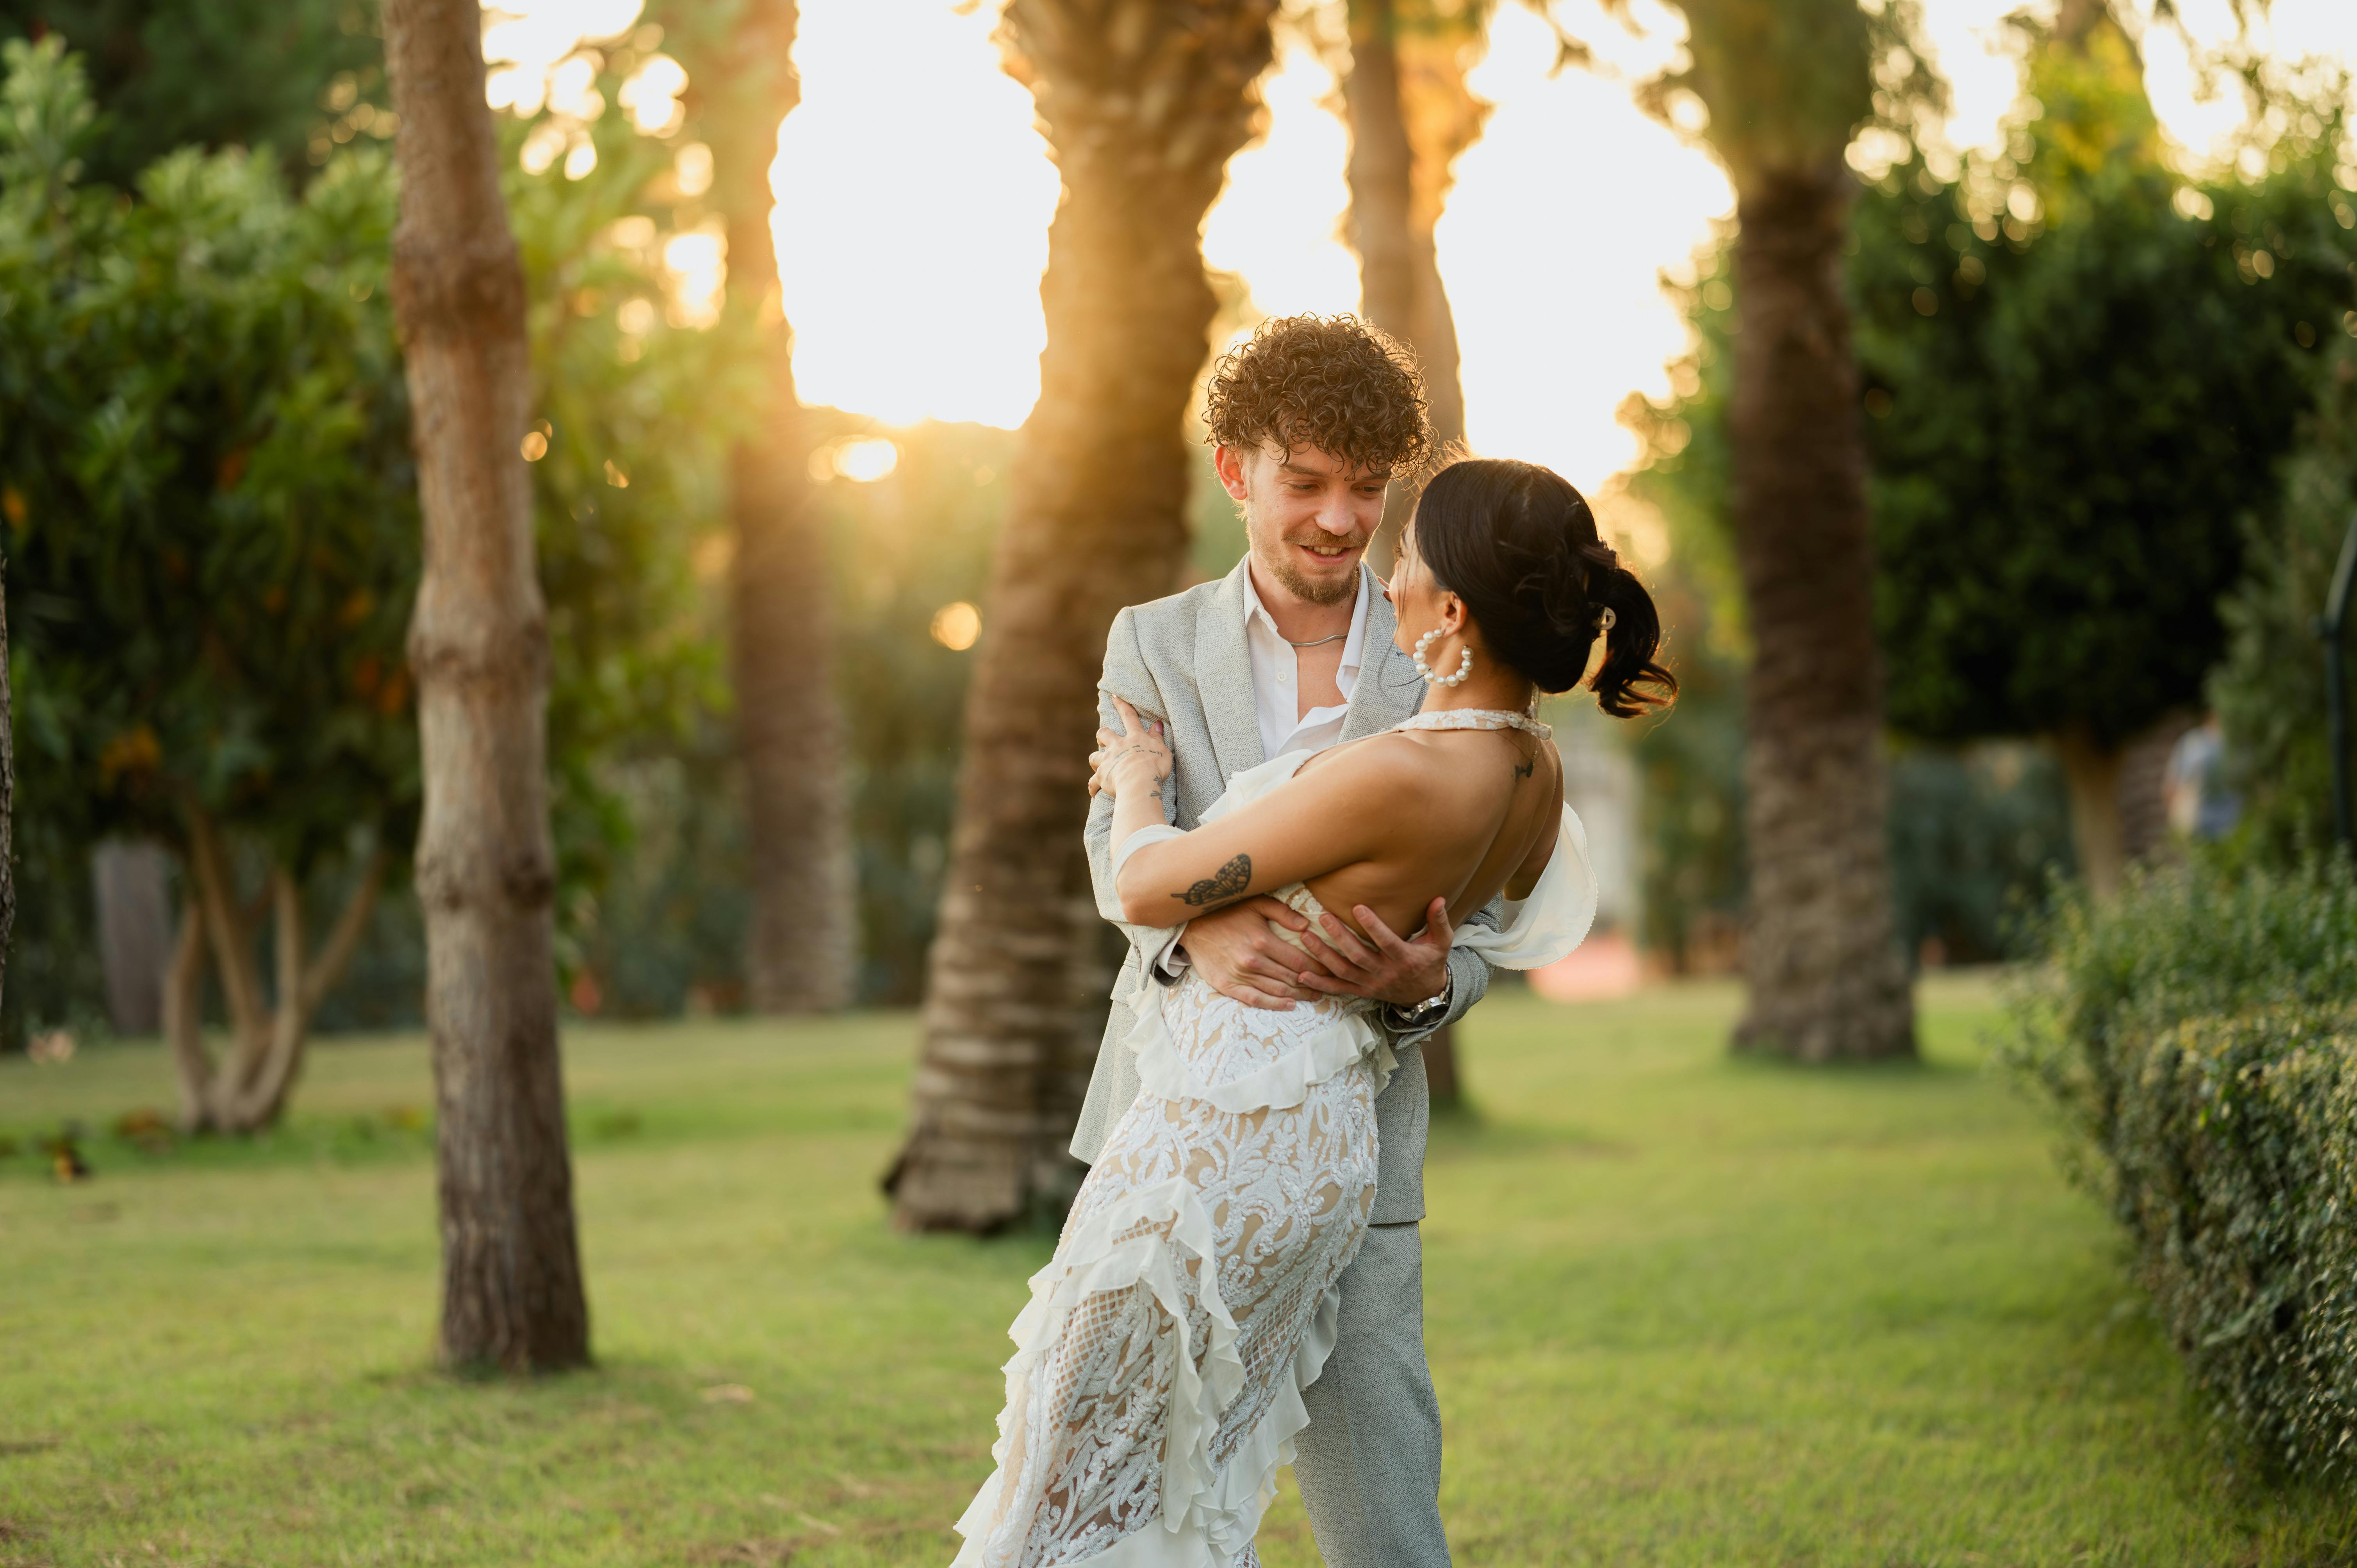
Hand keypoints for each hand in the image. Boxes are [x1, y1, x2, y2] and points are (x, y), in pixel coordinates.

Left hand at [1088, 695, 1170, 799]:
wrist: (1139, 782)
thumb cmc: (1155, 767)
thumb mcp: (1163, 750)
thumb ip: (1158, 738)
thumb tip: (1158, 724)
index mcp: (1134, 738)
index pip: (1129, 717)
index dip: (1122, 705)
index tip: (1114, 696)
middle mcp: (1118, 746)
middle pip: (1104, 734)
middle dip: (1102, 735)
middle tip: (1102, 739)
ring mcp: (1107, 761)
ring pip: (1093, 757)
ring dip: (1095, 760)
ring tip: (1098, 766)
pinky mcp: (1101, 776)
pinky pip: (1093, 782)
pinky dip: (1093, 787)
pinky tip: (1093, 793)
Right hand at [1175, 897, 1328, 1010]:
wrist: (1192, 926)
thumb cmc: (1228, 912)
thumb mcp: (1256, 904)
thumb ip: (1283, 913)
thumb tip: (1307, 926)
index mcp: (1262, 940)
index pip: (1299, 960)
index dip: (1318, 967)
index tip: (1331, 970)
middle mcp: (1253, 961)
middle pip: (1291, 978)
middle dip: (1312, 983)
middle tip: (1328, 986)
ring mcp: (1240, 975)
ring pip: (1277, 990)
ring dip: (1299, 995)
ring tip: (1315, 996)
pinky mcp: (1227, 985)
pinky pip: (1255, 1000)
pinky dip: (1274, 1004)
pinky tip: (1289, 1005)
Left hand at [1291, 897, 1452, 1010]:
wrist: (1426, 995)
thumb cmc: (1431, 962)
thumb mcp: (1441, 942)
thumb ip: (1438, 921)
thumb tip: (1439, 898)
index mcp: (1404, 959)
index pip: (1386, 942)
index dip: (1373, 926)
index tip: (1358, 907)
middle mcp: (1386, 973)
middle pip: (1358, 956)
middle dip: (1340, 937)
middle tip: (1323, 917)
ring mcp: (1372, 984)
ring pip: (1344, 971)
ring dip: (1324, 956)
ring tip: (1307, 938)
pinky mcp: (1363, 992)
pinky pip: (1339, 989)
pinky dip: (1321, 984)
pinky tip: (1303, 974)